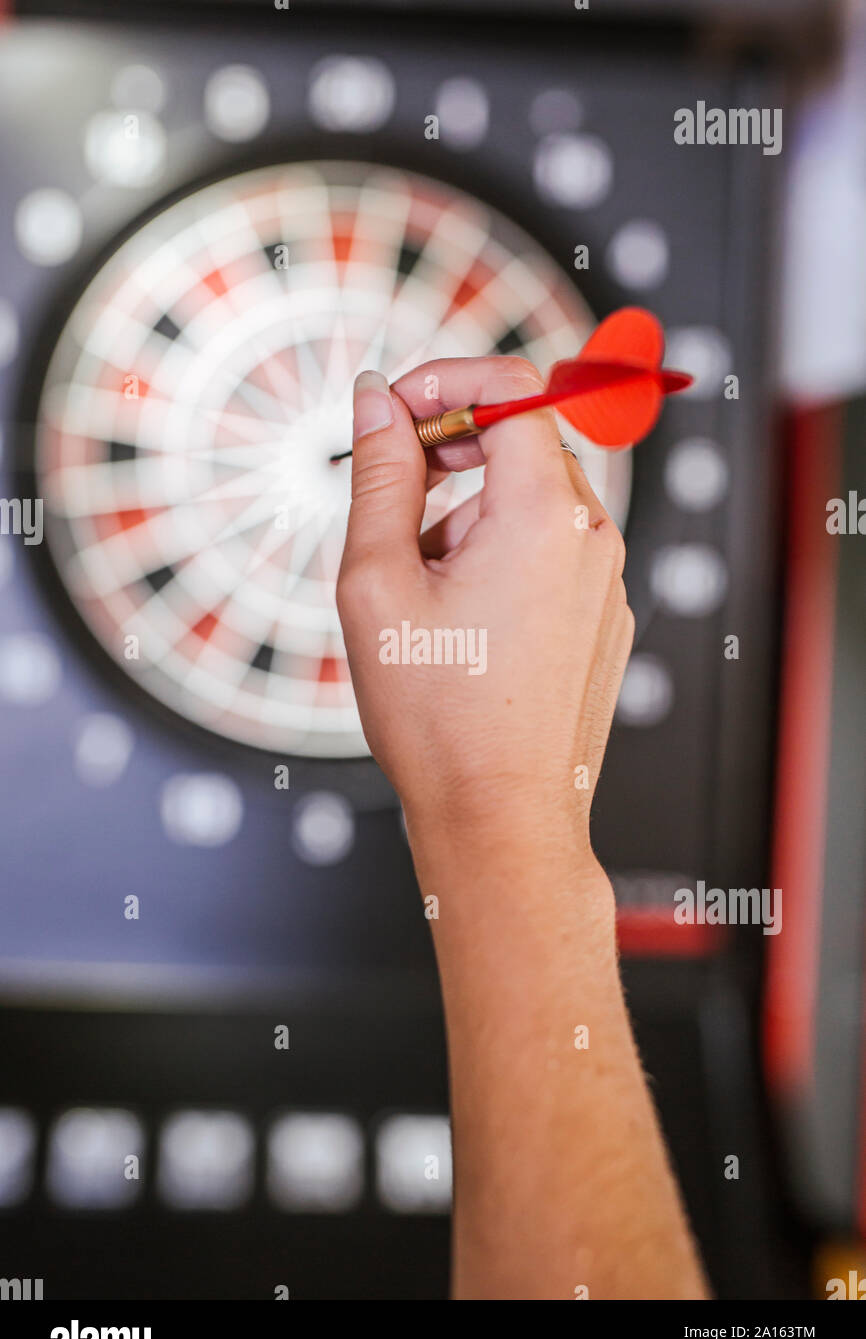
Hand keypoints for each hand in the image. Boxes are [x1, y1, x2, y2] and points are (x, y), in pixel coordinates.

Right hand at [337, 356, 634, 853]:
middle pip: (523, 441)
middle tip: (391, 494)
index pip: (511, 387)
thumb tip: (376, 399)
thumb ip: (379, 474)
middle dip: (450, 451)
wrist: (500, 820)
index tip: (395, 412)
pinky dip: (503, 557)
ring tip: (422, 590)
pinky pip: (554, 554)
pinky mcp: (606, 619)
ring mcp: (609, 582)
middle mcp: (594, 538)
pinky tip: (462, 624)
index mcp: (545, 513)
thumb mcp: (377, 581)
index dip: (443, 382)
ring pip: (533, 502)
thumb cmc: (438, 717)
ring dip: (470, 515)